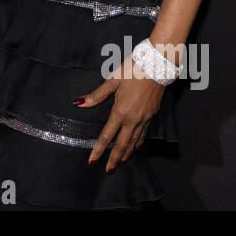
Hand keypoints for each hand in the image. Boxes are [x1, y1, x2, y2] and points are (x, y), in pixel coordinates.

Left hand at [76, 54, 164, 173]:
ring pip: (134, 141)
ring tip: (120, 164)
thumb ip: (96, 95)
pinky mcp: (152, 115)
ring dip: (127, 154)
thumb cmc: (133, 70)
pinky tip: (136, 148)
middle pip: (122, 144)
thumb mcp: (112, 80)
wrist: (157, 65)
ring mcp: (144, 118)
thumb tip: (78, 103)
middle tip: (109, 171)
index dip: (99, 150)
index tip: (92, 161)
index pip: (107, 136)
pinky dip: (139, 143)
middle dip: (115, 159)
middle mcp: (133, 119)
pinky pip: (144, 134)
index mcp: (120, 111)